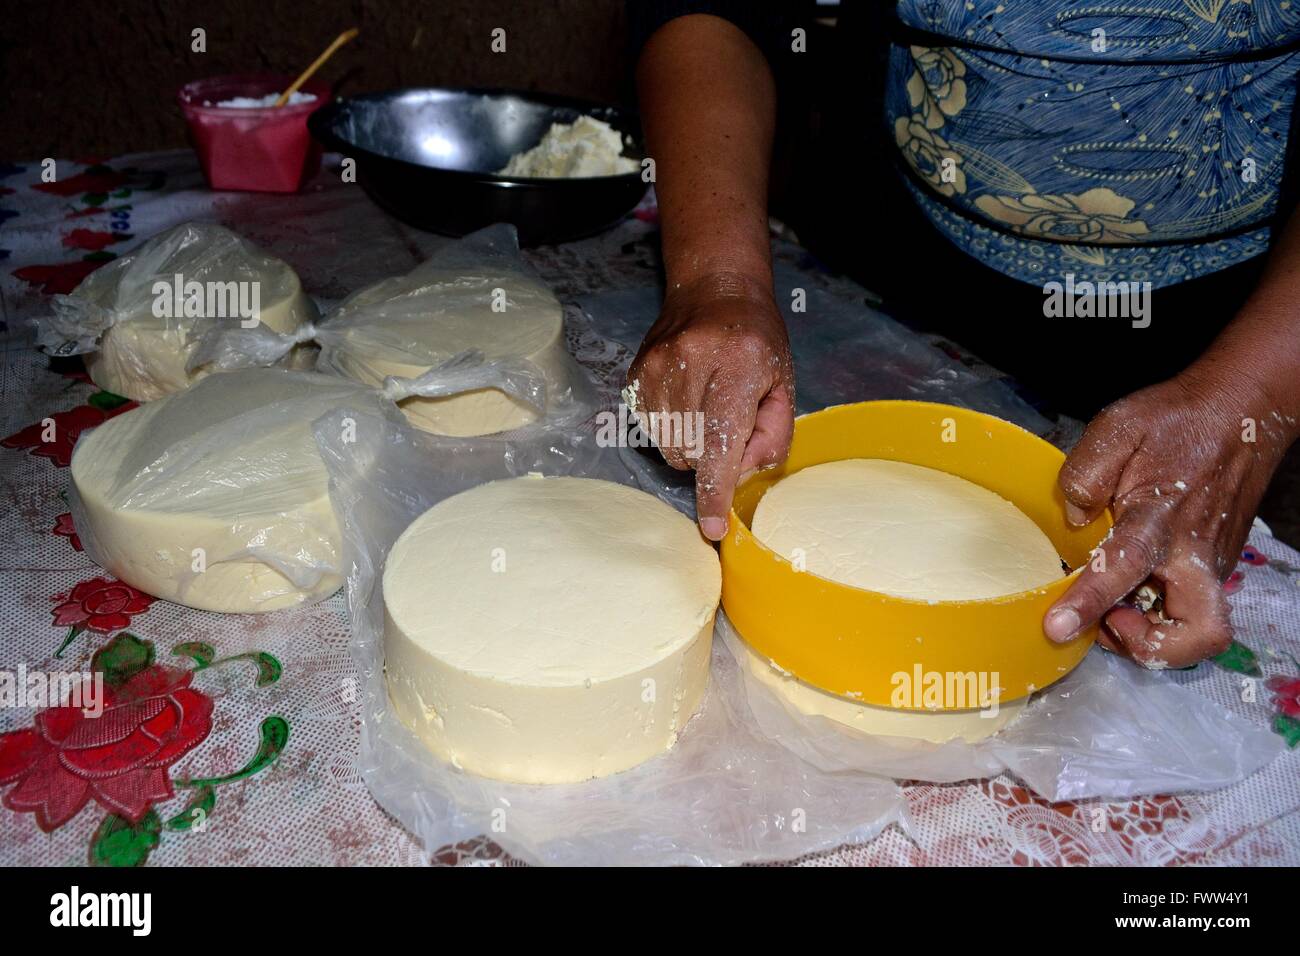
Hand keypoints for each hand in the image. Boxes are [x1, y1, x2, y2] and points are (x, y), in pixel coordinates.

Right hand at [626, 271, 794, 539]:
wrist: (714, 289)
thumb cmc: (756, 340)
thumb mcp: (783, 385)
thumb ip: (772, 436)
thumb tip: (739, 476)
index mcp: (739, 367)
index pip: (722, 442)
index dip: (715, 491)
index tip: (711, 527)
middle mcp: (693, 365)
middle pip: (695, 452)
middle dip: (714, 458)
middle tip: (729, 427)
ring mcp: (658, 368)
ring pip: (670, 446)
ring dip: (691, 445)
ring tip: (706, 410)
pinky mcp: (637, 374)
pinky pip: (651, 430)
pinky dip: (671, 430)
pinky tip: (686, 403)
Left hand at [1043, 370, 1296, 667]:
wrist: (1242, 411)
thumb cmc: (1174, 420)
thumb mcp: (1118, 427)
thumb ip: (1085, 473)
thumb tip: (1073, 519)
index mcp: (1162, 516)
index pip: (1125, 568)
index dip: (1089, 602)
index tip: (1057, 627)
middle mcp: (1195, 552)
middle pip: (1196, 633)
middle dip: (1150, 646)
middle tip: (1109, 622)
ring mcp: (1212, 565)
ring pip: (1193, 628)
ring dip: (1151, 633)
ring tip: (1111, 606)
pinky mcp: (1215, 568)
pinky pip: (1188, 608)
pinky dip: (1158, 612)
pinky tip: (1129, 586)